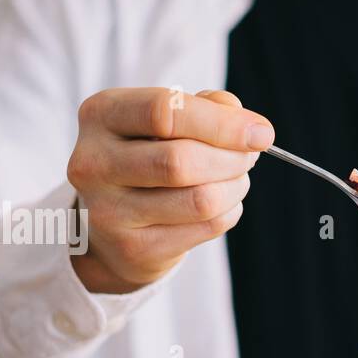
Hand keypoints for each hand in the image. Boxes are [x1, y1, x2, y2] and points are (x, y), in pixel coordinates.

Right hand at [66, 87, 272, 292]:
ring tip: (237, 179)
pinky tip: (223, 204)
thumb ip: (204, 109)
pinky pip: (206, 227)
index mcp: (100, 115)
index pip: (165, 111)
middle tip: (250, 156)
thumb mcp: (165, 122)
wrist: (112, 225)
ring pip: (201, 199)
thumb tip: (246, 123)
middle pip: (182, 161)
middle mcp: (94, 162)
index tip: (262, 133)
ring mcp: (109, 211)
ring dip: (235, 186)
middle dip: (232, 158)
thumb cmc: (148, 156)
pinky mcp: (134, 249)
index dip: (222, 123)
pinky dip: (229, 212)